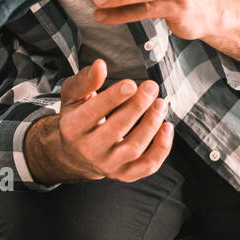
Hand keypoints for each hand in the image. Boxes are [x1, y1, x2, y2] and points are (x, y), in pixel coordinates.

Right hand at [42, 59, 173, 181]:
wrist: (74, 154)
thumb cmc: (76, 119)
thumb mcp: (72, 97)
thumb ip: (85, 80)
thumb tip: (100, 66)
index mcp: (73, 127)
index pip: (93, 112)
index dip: (114, 97)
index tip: (131, 83)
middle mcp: (89, 149)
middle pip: (116, 129)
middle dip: (137, 106)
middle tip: (151, 88)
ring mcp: (108, 164)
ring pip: (134, 148)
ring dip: (151, 124)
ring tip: (160, 103)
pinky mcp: (124, 174)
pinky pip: (147, 166)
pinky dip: (162, 148)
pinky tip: (166, 127)